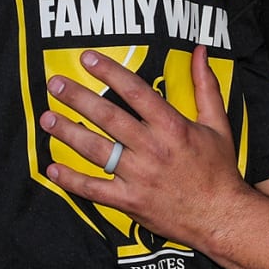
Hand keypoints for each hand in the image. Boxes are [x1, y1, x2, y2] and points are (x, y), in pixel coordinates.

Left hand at [38, 46, 253, 250]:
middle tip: (55, 84)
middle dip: (78, 98)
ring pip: (96, 150)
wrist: (222, 218)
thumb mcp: (218, 124)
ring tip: (46, 118)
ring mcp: (139, 176)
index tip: (87, 59)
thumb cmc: (219, 170)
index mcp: (172, 126)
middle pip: (108, 117)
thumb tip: (199, 51)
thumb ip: (206, 86)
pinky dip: (71, 180)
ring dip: (67, 133)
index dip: (109, 72)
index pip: (135, 91)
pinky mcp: (130, 201)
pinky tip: (52, 168)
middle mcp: (152, 148)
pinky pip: (94, 189)